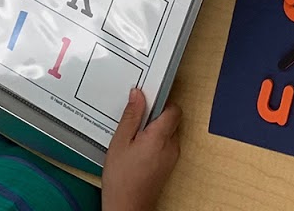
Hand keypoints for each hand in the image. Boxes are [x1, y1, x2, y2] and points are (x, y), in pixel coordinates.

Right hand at [102, 89, 181, 210]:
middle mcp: (171, 146)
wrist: (127, 208)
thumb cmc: (121, 180)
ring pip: (169, 132)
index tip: (147, 100)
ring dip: (155, 130)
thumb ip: (131, 116)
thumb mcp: (120, 142)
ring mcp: (172, 157)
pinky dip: (155, 142)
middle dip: (156, 116)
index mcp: (161, 137)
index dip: (161, 101)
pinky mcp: (169, 165)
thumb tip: (138, 94)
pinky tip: (138, 150)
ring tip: (134, 139)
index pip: (173, 108)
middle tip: (136, 121)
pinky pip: (166, 145)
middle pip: (172, 119)